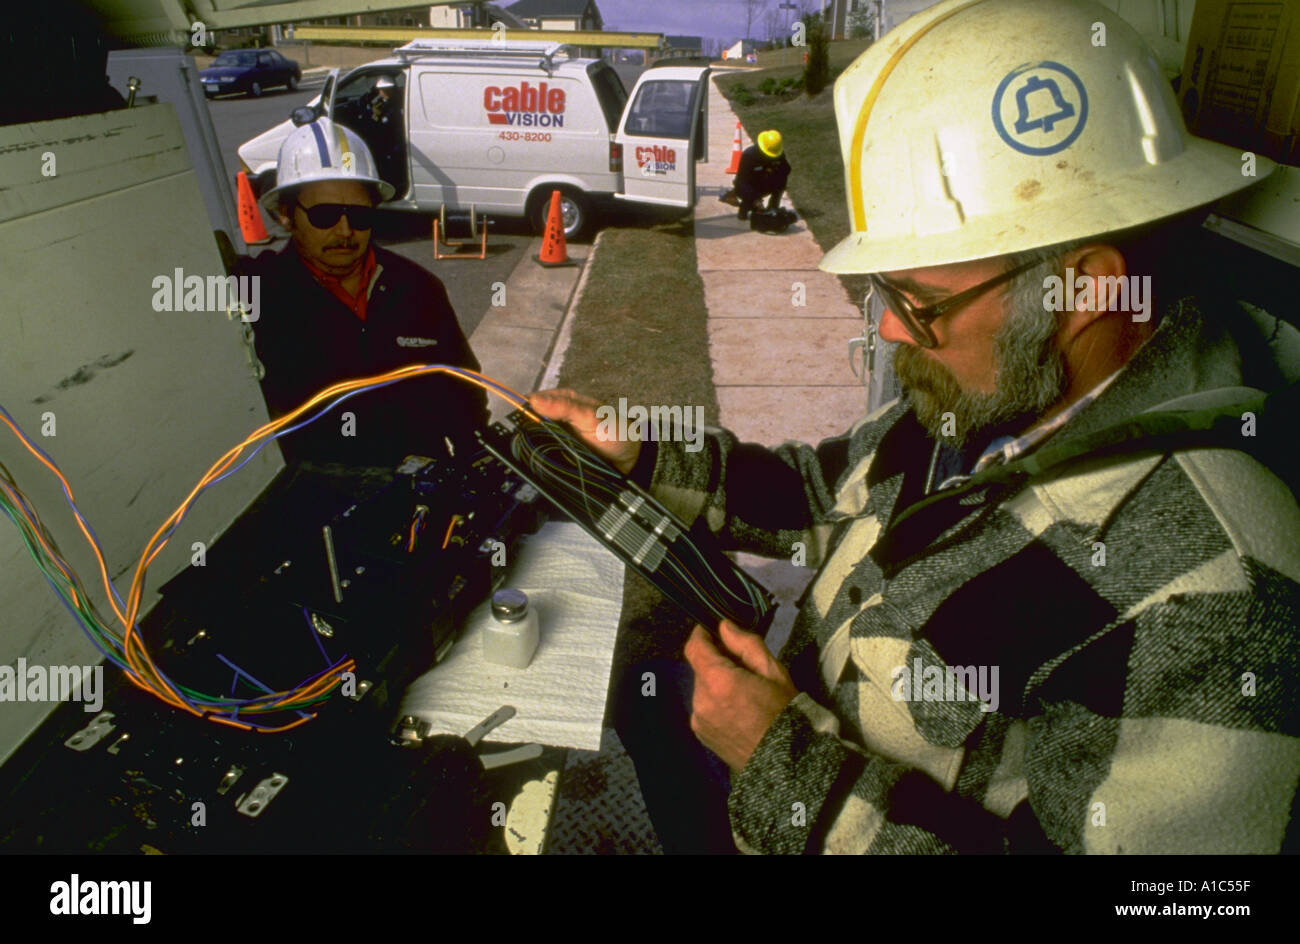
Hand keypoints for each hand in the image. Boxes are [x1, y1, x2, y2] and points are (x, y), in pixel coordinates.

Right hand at [528, 388, 640, 474]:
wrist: (630, 459)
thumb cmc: (614, 431)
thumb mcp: (590, 416)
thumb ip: (565, 407)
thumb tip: (534, 400)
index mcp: (561, 401)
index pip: (531, 403)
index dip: (521, 412)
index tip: (518, 425)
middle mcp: (554, 417)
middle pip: (528, 424)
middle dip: (524, 434)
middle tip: (527, 445)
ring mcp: (554, 437)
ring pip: (532, 441)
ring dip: (531, 450)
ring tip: (532, 458)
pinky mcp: (557, 455)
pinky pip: (542, 456)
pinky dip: (539, 461)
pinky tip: (536, 466)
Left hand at [684, 621, 797, 772]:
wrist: (785, 764)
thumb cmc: (785, 714)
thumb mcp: (774, 672)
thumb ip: (745, 644)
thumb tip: (724, 627)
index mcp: (718, 681)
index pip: (694, 647)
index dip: (701, 635)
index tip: (712, 630)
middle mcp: (701, 700)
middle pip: (701, 669)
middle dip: (717, 663)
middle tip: (744, 670)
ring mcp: (699, 719)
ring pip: (703, 689)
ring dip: (717, 685)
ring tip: (745, 695)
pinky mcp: (701, 734)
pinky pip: (704, 708)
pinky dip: (717, 703)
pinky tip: (739, 712)